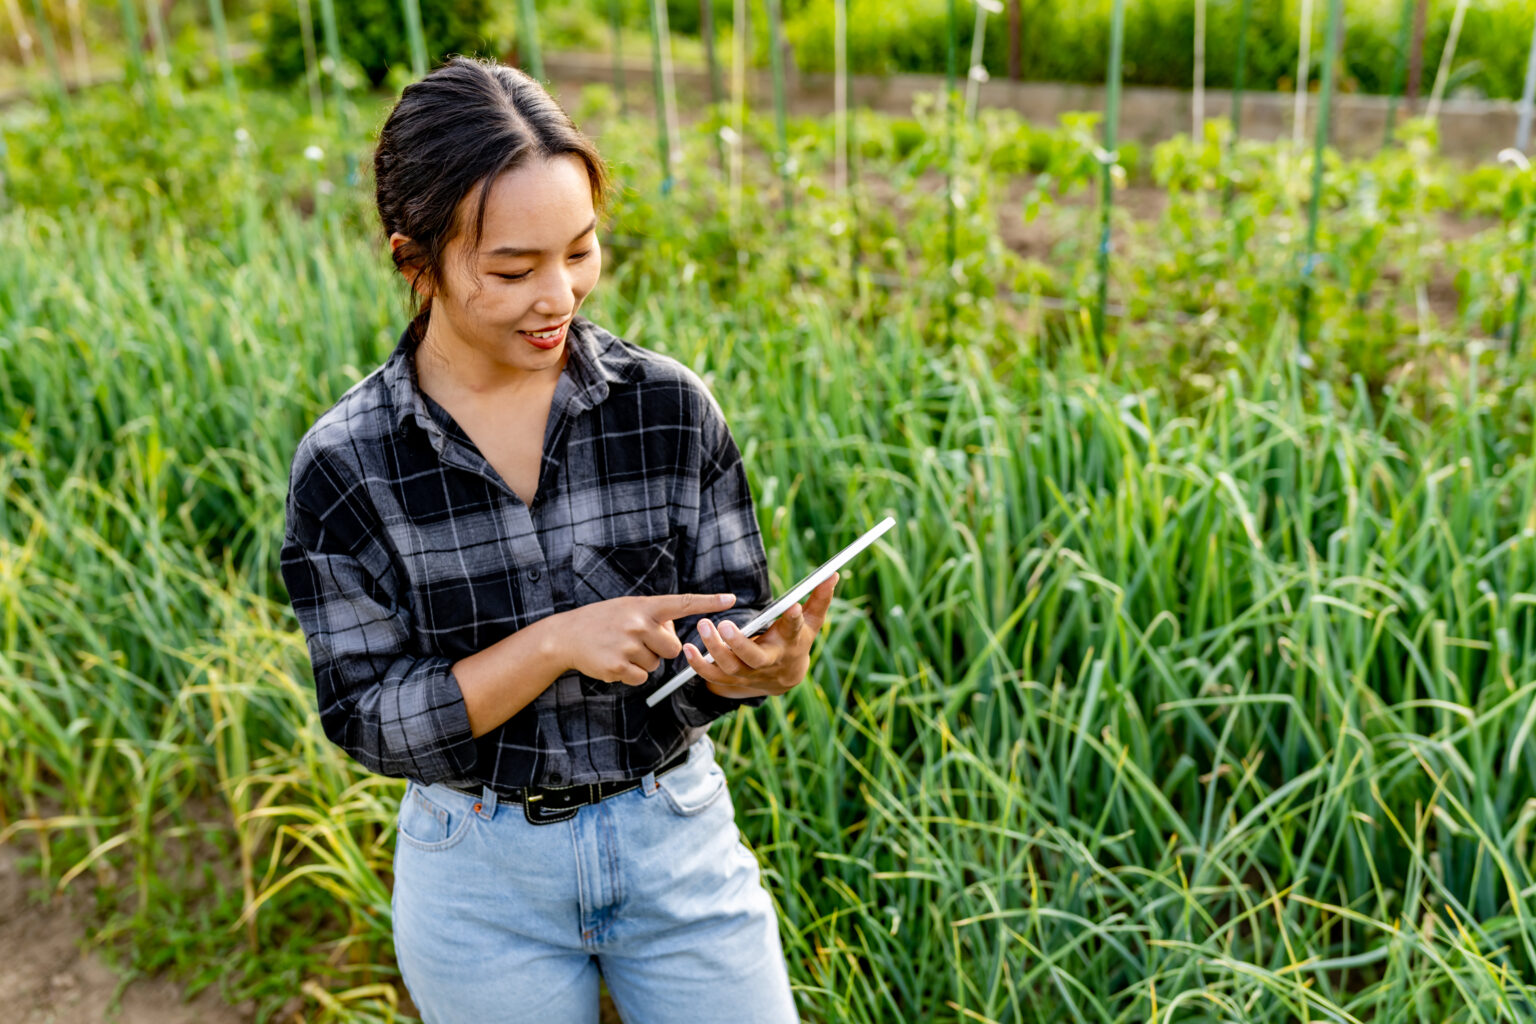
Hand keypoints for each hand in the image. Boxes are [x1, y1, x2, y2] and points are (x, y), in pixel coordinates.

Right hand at [551, 592, 737, 685]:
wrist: (566, 635)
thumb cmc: (603, 621)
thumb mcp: (629, 608)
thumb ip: (654, 617)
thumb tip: (674, 635)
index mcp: (645, 606)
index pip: (683, 603)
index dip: (709, 602)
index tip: (732, 600)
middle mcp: (639, 623)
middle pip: (673, 648)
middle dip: (661, 649)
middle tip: (637, 641)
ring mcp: (628, 645)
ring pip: (656, 664)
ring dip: (642, 661)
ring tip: (620, 648)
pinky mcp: (618, 666)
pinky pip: (641, 677)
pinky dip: (631, 674)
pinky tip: (614, 661)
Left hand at [686, 573, 838, 699]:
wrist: (784, 678)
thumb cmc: (797, 640)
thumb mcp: (811, 622)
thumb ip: (819, 598)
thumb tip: (833, 573)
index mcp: (790, 644)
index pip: (794, 631)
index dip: (794, 620)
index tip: (792, 606)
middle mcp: (769, 662)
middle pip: (754, 658)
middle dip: (739, 644)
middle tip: (724, 624)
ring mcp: (750, 674)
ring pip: (730, 668)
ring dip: (714, 650)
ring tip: (701, 626)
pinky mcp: (732, 681)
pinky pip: (713, 677)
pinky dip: (698, 666)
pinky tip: (688, 648)